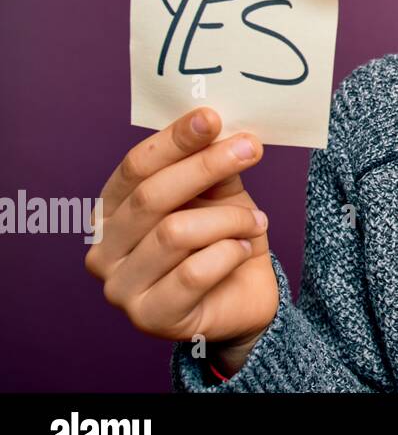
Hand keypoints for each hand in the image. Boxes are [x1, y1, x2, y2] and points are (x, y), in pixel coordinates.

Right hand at [84, 107, 277, 375]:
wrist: (246, 297)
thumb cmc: (223, 239)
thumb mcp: (218, 194)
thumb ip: (209, 164)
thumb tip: (216, 124)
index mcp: (112, 212)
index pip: (135, 167)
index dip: (173, 140)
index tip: (211, 117)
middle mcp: (103, 250)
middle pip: (151, 196)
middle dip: (206, 166)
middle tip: (251, 149)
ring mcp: (121, 288)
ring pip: (175, 233)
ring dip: (229, 220)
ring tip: (258, 221)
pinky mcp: (150, 317)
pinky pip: (194, 273)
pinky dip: (230, 253)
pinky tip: (244, 250)